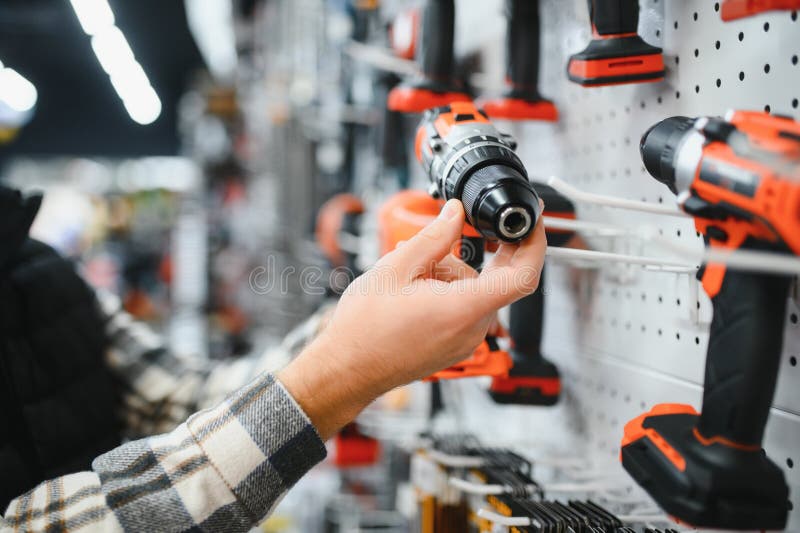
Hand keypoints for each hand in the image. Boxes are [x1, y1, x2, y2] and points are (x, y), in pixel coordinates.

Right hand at [278, 199, 546, 438]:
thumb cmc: (365, 327)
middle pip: (492, 278)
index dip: (535, 244)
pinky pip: (466, 308)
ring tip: (408, 278)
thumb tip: (456, 212)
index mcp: (463, 308)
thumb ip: (434, 237)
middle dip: (466, 258)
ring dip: (449, 275)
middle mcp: (472, 328)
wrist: (347, 369)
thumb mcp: (396, 268)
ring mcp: (466, 341)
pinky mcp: (457, 346)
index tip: (531, 222)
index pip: (523, 275)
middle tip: (435, 246)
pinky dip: (446, 293)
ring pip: (475, 291)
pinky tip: (413, 292)